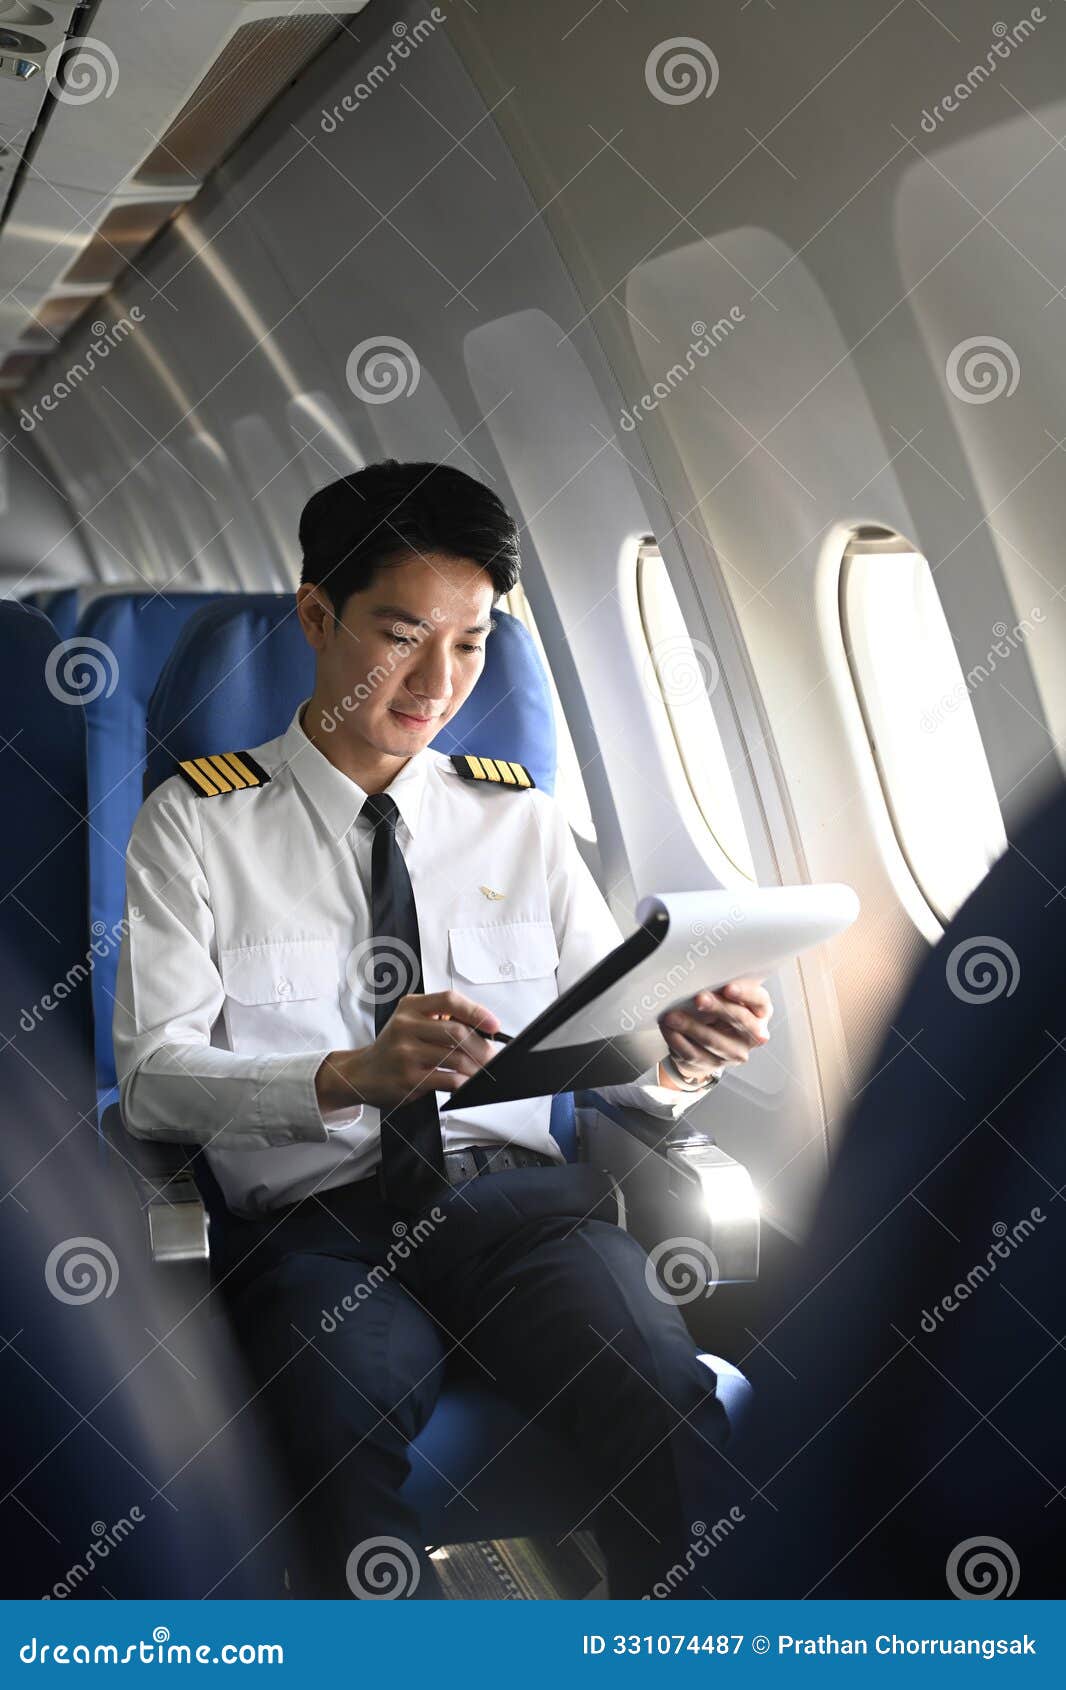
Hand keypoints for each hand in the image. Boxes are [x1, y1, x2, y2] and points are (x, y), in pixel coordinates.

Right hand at [316, 990, 500, 1112]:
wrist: (361, 1073)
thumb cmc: (392, 1047)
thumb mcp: (410, 1021)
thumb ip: (440, 1019)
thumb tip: (481, 1029)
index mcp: (410, 1007)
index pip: (450, 1000)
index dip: (476, 1012)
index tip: (494, 1025)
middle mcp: (406, 1026)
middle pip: (456, 1032)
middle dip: (482, 1046)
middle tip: (491, 1056)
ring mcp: (406, 1053)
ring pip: (455, 1057)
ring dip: (475, 1067)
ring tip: (482, 1071)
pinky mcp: (409, 1078)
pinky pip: (447, 1080)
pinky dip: (463, 1082)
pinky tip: (465, 1083)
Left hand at [658, 978, 772, 1083]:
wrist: (707, 1042)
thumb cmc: (719, 1010)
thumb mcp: (726, 997)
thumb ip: (723, 988)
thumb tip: (704, 976)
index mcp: (761, 1012)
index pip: (760, 1001)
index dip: (746, 994)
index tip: (728, 988)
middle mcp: (754, 1035)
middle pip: (740, 1020)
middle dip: (718, 1008)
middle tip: (699, 998)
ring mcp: (735, 1053)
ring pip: (714, 1040)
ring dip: (691, 1026)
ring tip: (672, 1016)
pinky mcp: (714, 1065)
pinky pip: (694, 1054)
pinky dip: (678, 1040)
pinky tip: (669, 1030)